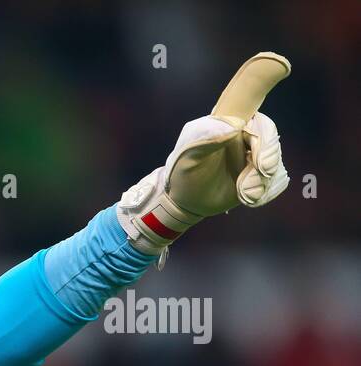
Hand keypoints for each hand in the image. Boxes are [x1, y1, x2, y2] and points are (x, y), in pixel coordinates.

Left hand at [117, 52, 290, 254]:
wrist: (184, 202)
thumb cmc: (182, 174)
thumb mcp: (187, 157)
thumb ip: (206, 138)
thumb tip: (233, 125)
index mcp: (228, 123)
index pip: (249, 99)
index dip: (264, 81)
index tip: (282, 65)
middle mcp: (244, 135)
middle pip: (269, 136)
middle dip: (268, 154)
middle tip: (260, 171)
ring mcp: (254, 155)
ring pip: (274, 159)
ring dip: (263, 178)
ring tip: (246, 192)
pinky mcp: (259, 176)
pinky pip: (275, 179)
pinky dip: (265, 190)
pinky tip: (249, 197)